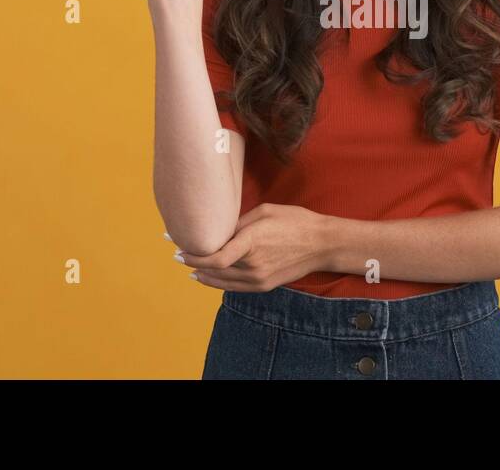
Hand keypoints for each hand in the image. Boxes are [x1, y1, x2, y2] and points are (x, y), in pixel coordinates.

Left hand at [175, 203, 332, 291]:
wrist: (322, 244)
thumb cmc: (294, 221)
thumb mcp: (264, 212)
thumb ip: (238, 223)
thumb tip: (218, 230)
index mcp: (252, 242)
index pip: (214, 257)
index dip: (193, 255)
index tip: (179, 248)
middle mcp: (253, 265)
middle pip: (213, 269)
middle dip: (192, 261)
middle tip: (177, 252)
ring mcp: (258, 278)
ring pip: (220, 280)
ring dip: (201, 273)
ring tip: (187, 264)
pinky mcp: (263, 285)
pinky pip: (232, 287)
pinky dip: (215, 282)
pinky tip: (204, 276)